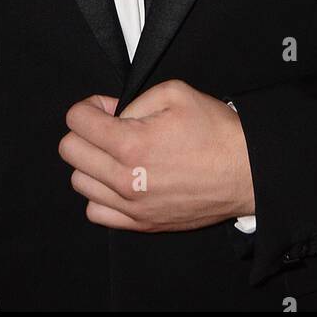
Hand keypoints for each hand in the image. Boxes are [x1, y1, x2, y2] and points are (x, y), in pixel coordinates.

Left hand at [59, 79, 254, 231]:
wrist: (245, 171)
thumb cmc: (216, 132)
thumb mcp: (175, 93)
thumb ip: (134, 99)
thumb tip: (112, 113)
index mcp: (131, 144)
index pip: (76, 121)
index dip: (88, 107)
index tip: (105, 108)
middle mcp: (125, 179)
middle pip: (70, 151)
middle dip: (86, 131)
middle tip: (110, 126)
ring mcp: (132, 206)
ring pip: (79, 182)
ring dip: (91, 162)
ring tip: (115, 153)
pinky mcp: (141, 223)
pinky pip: (96, 211)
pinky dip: (100, 194)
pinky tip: (119, 179)